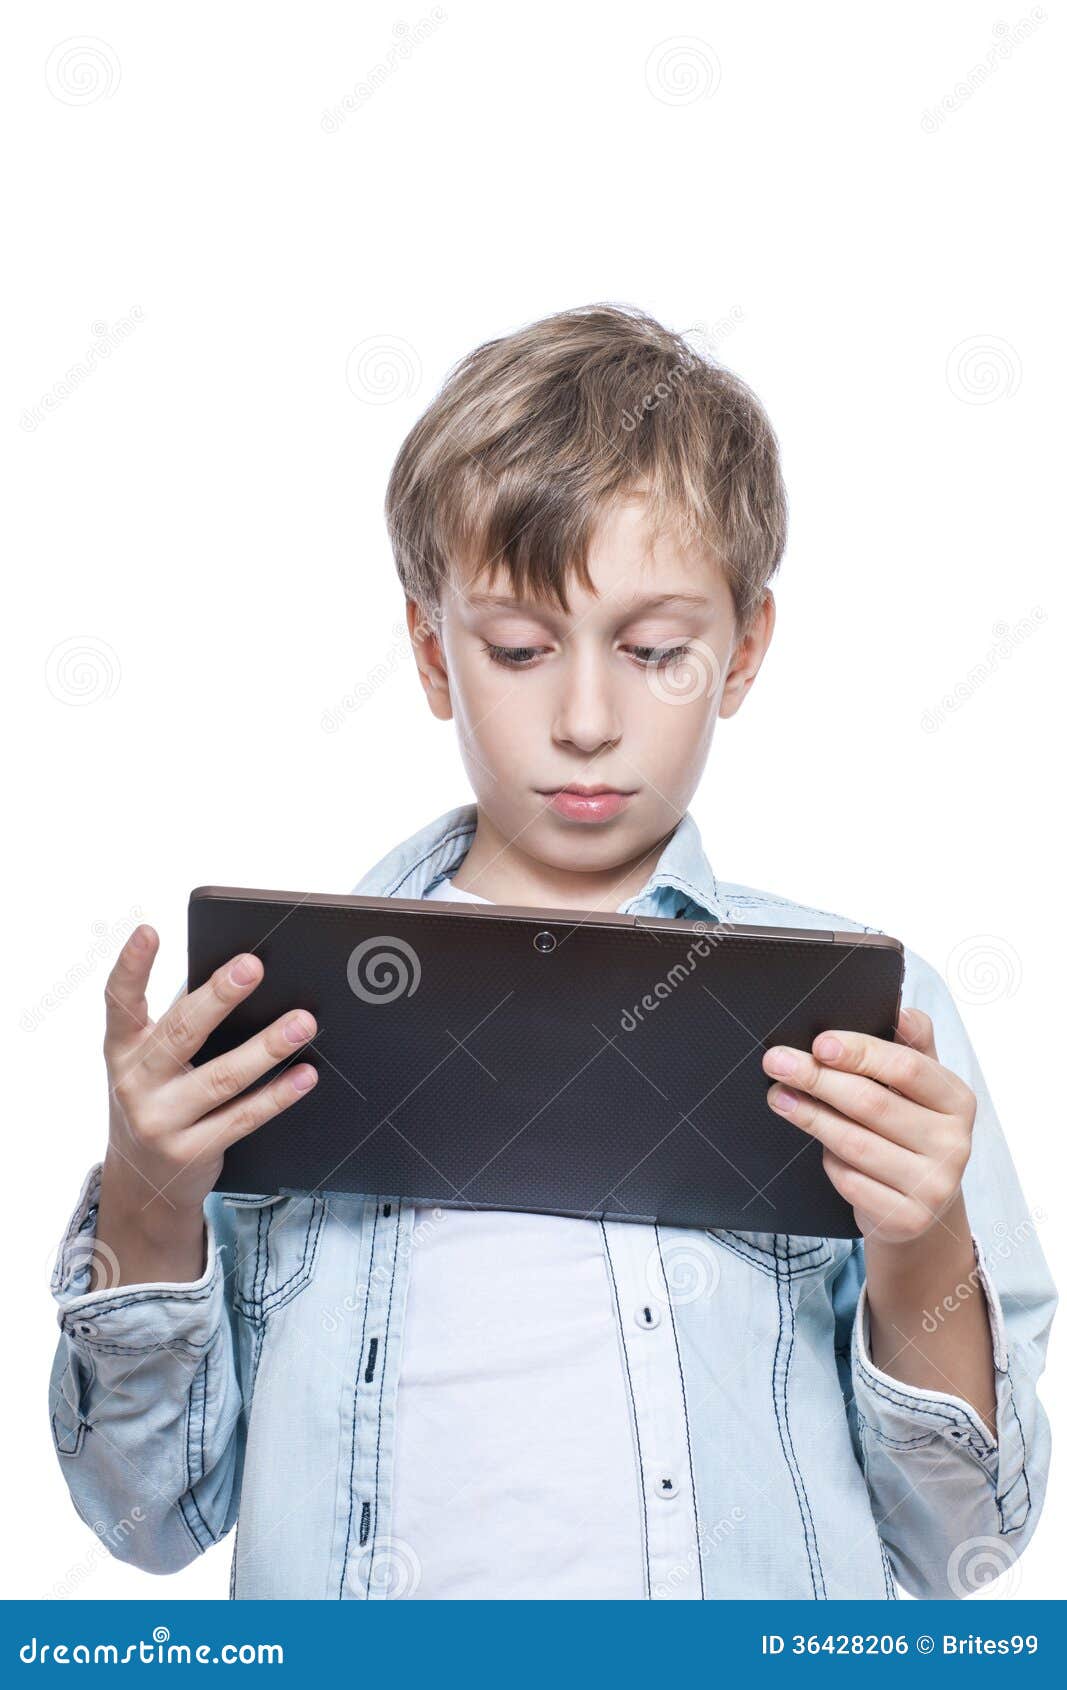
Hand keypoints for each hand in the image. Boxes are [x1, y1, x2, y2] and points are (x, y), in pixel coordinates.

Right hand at [94, 923, 317, 1284]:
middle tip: (252, 966)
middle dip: (218, 997)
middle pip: (180, 1034)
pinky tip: (305, 1075)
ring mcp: (160, 1122)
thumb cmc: (159, 1099)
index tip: (149, 931)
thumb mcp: (151, 1064)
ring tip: (303, 1022)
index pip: (120, 1003)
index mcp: (123, 1050)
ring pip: (220, 1078)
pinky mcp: (191, 1152)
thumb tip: (241, 979)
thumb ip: (184, 1025)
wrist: (142, 1186)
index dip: (132, 966)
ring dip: (266, 1047)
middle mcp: (135, 1084)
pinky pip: (243, 1118)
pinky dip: (277, 1095)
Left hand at [761, 1006, 976, 1243]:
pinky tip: (820, 1148)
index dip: (860, 1053)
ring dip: (810, 1116)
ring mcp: (934, 1186)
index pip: (907, 1068)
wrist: (922, 1211)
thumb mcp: (920, 1090)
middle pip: (872, 1104)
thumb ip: (913, 1047)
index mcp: (957, 1100)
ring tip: (779, 1097)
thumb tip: (902, 1012)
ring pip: (854, 1144)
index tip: (819, 1043)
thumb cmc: (911, 1134)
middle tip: (778, 1062)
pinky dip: (829, 1162)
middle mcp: (954, 1143)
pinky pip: (850, 1181)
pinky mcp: (907, 1219)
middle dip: (818, 1079)